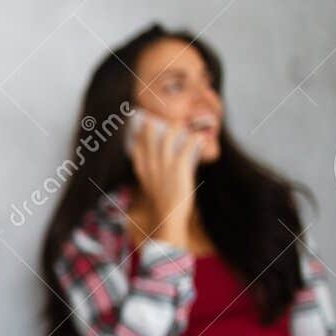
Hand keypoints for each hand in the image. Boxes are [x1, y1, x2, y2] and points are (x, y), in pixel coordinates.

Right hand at [127, 112, 201, 247]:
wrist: (169, 217)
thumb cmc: (163, 206)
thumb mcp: (153, 189)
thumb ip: (154, 176)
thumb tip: (161, 165)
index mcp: (143, 172)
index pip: (137, 150)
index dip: (137, 138)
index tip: (138, 129)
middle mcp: (151, 166)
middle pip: (149, 140)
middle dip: (151, 127)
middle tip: (153, 118)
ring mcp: (164, 166)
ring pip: (168, 138)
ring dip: (175, 128)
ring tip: (180, 124)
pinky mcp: (179, 168)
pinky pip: (187, 147)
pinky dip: (194, 140)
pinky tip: (199, 137)